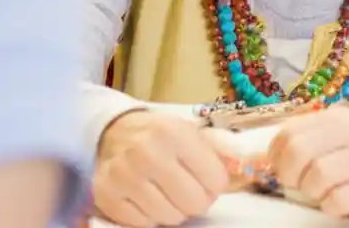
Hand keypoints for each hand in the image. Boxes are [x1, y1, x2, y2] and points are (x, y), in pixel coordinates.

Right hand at [92, 111, 231, 226]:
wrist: (113, 132)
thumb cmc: (160, 135)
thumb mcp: (192, 131)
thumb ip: (221, 148)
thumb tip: (241, 166)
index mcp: (173, 132)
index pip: (215, 181)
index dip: (215, 184)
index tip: (207, 178)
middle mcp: (146, 153)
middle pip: (194, 203)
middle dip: (197, 200)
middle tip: (189, 189)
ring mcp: (123, 176)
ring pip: (170, 218)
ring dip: (174, 209)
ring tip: (168, 191)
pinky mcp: (106, 197)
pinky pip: (144, 224)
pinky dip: (151, 215)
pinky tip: (148, 197)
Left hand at [266, 105, 348, 220]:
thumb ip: (317, 139)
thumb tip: (269, 157)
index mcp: (342, 118)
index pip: (288, 132)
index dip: (275, 156)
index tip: (282, 168)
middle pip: (298, 153)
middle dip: (289, 176)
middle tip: (299, 185)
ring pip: (316, 178)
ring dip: (313, 193)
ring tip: (326, 194)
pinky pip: (339, 201)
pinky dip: (334, 207)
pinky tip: (345, 203)